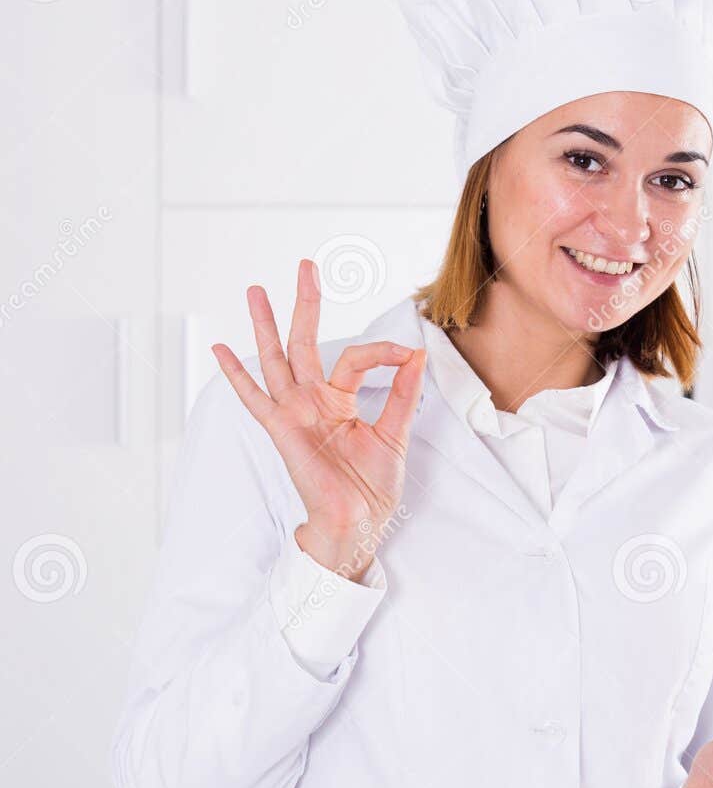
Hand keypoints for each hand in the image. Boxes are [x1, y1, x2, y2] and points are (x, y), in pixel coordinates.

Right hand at [210, 258, 426, 580]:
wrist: (359, 521)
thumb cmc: (372, 485)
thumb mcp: (396, 432)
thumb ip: (404, 393)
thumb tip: (418, 354)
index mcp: (339, 400)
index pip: (356, 357)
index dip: (383, 351)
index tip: (408, 354)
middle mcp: (313, 401)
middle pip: (305, 342)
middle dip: (305, 304)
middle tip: (305, 266)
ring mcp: (294, 413)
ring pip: (276, 359)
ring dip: (266, 325)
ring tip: (255, 290)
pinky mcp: (282, 430)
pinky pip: (255, 399)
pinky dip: (236, 376)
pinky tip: (220, 350)